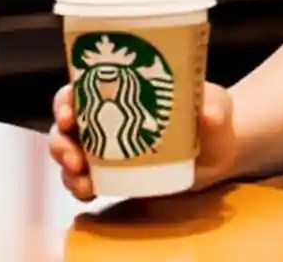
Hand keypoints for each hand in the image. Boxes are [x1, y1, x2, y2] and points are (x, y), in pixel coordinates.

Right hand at [49, 81, 237, 199]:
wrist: (221, 152)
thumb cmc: (213, 116)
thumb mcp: (216, 106)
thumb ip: (214, 109)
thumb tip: (209, 114)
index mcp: (124, 90)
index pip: (83, 88)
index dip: (66, 100)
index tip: (69, 114)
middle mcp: (108, 116)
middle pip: (66, 124)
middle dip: (60, 141)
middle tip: (74, 157)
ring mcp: (108, 146)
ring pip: (69, 153)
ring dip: (66, 168)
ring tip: (83, 182)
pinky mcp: (114, 173)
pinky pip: (84, 179)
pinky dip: (79, 187)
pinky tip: (88, 193)